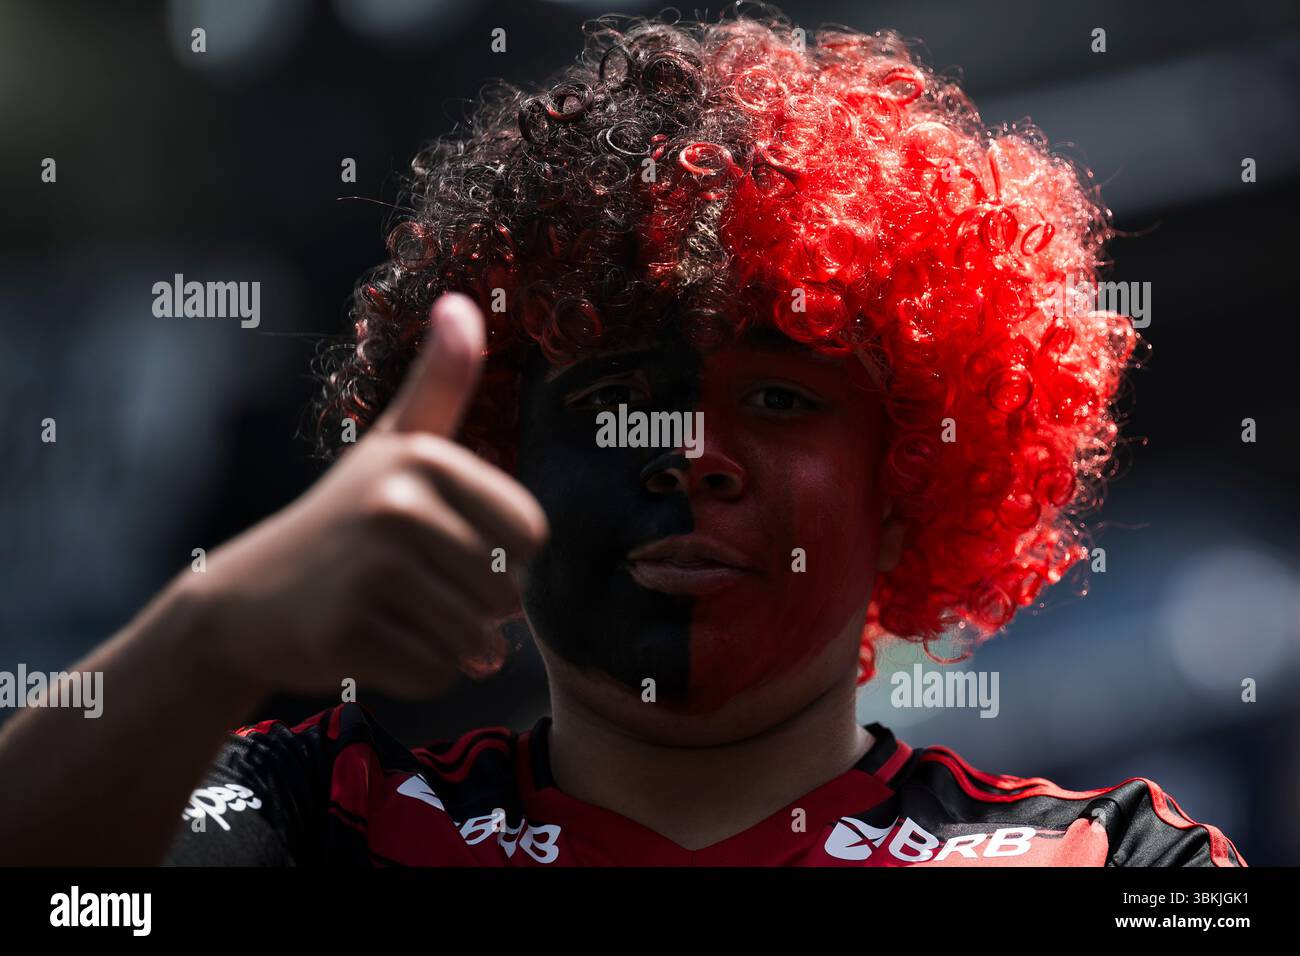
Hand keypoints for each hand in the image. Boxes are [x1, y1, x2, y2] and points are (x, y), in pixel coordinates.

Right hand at [181, 293, 547, 699]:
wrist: (247, 597)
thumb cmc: (344, 517)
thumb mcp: (393, 443)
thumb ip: (440, 382)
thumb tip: (462, 301)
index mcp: (424, 460)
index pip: (532, 536)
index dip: (504, 554)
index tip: (451, 543)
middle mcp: (396, 508)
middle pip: (507, 593)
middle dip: (476, 606)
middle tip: (417, 587)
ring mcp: (368, 573)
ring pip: (477, 640)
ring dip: (452, 644)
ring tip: (399, 614)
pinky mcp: (348, 634)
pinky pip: (439, 674)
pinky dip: (420, 672)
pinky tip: (377, 642)